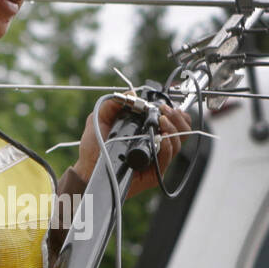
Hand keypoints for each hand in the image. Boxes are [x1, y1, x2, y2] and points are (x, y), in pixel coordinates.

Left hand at [73, 97, 191, 198]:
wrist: (87, 169)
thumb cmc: (94, 147)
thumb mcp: (99, 119)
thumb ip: (113, 104)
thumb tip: (132, 94)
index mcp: (146, 131)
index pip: (172, 121)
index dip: (175, 113)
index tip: (165, 106)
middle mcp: (154, 144)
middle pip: (181, 131)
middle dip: (178, 119)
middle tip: (165, 113)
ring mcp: (155, 159)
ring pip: (177, 143)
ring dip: (173, 130)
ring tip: (161, 122)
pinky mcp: (153, 173)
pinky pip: (167, 159)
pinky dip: (167, 147)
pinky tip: (162, 139)